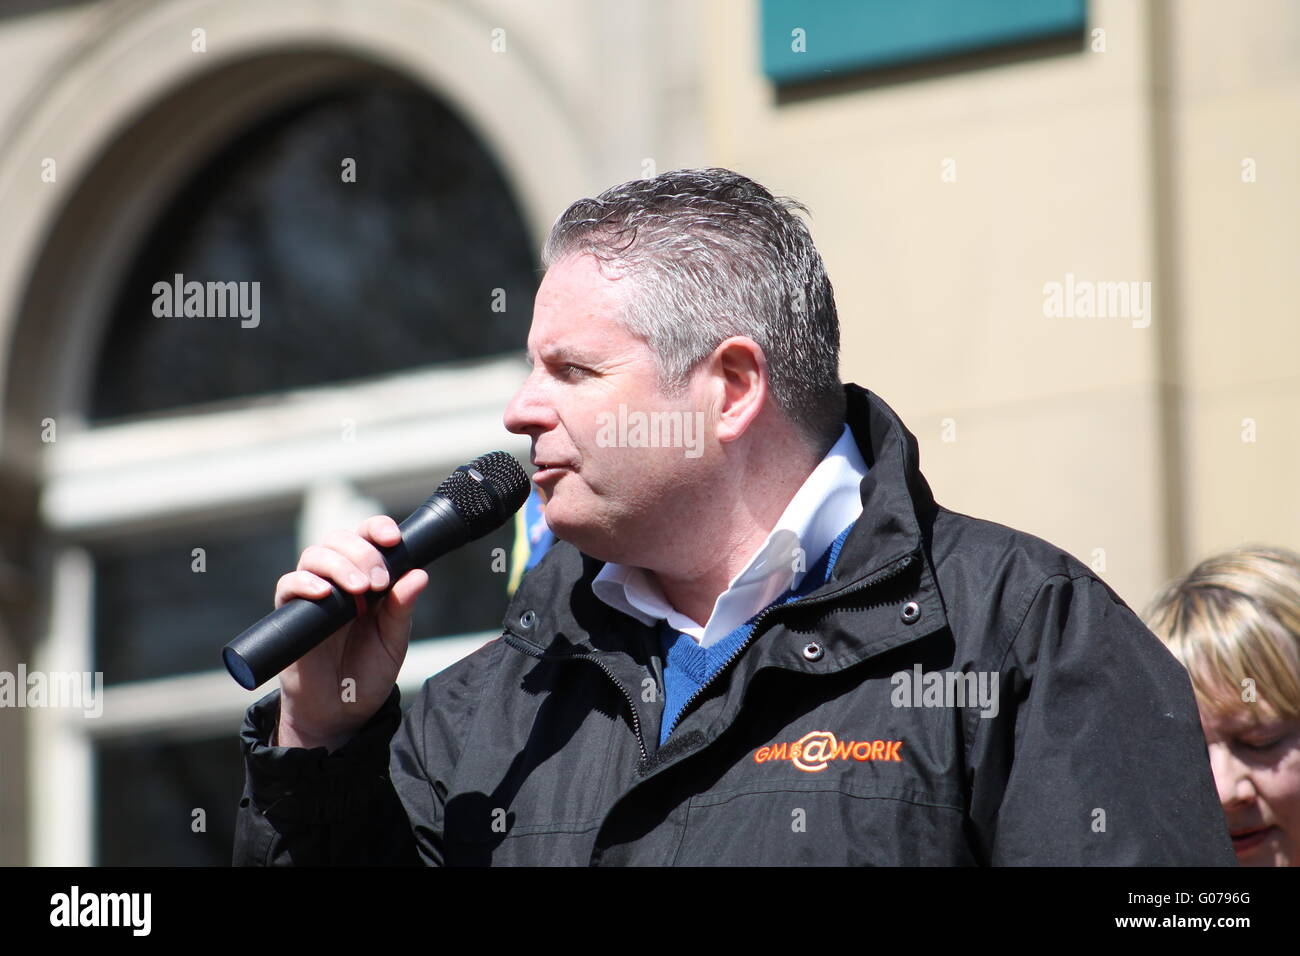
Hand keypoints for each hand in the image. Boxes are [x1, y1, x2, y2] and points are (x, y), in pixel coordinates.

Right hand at [273, 516, 428, 750]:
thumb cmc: (368, 673)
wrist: (340, 713)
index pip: (368, 537)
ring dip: (338, 564)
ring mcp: (314, 595)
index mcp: (369, 578)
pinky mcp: (290, 614)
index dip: (377, 528)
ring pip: (314, 554)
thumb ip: (403, 608)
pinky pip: (288, 585)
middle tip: (378, 581)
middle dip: (362, 551)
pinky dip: (305, 582)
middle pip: (340, 539)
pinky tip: (325, 594)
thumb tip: (419, 574)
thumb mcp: (393, 641)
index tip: (393, 539)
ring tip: (359, 589)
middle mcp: (339, 579)